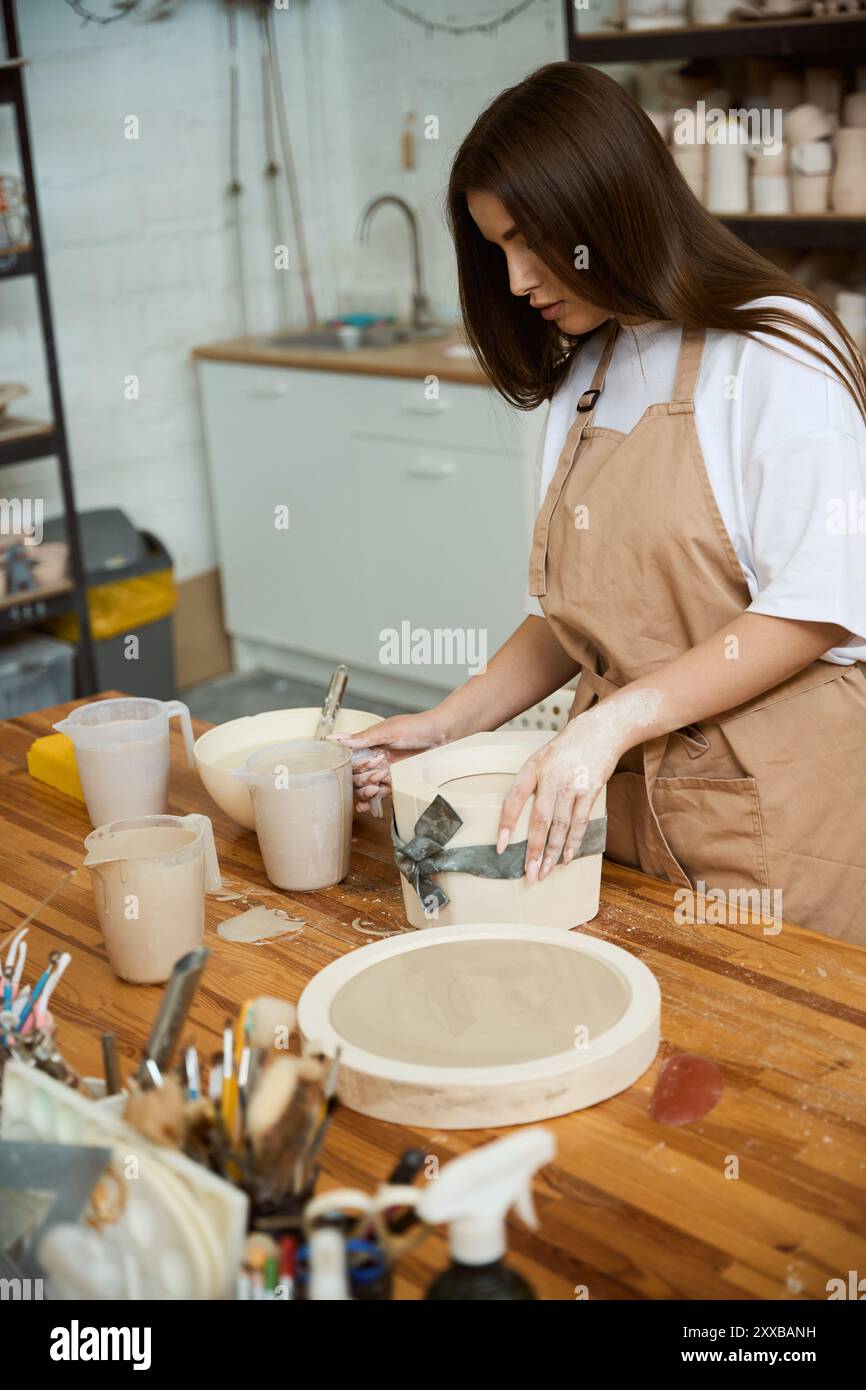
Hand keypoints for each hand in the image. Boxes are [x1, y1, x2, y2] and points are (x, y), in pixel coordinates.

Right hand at [331, 709, 449, 813]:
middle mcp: (375, 758)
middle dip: (361, 780)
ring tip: (375, 789)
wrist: (442, 735)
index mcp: (370, 743)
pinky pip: (381, 793)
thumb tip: (339, 740)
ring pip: (366, 787)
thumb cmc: (417, 727)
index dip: (350, 766)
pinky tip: (369, 806)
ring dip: (366, 792)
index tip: (355, 768)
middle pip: (357, 776)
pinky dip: (373, 801)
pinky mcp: (396, 781)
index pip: (350, 759)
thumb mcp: (389, 730)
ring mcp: (385, 770)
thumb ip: (365, 737)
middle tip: (374, 777)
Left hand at [496, 704, 623, 884]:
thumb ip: (530, 784)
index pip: (513, 800)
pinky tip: (567, 858)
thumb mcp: (540, 757)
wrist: (599, 731)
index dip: (505, 825)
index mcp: (532, 768)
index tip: (499, 848)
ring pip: (560, 826)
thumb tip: (518, 816)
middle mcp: (551, 778)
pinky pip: (580, 823)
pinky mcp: (591, 791)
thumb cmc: (565, 747)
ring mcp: (573, 785)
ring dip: (553, 853)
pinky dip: (573, 843)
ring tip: (545, 872)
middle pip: (540, 821)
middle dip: (533, 851)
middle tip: (528, 875)